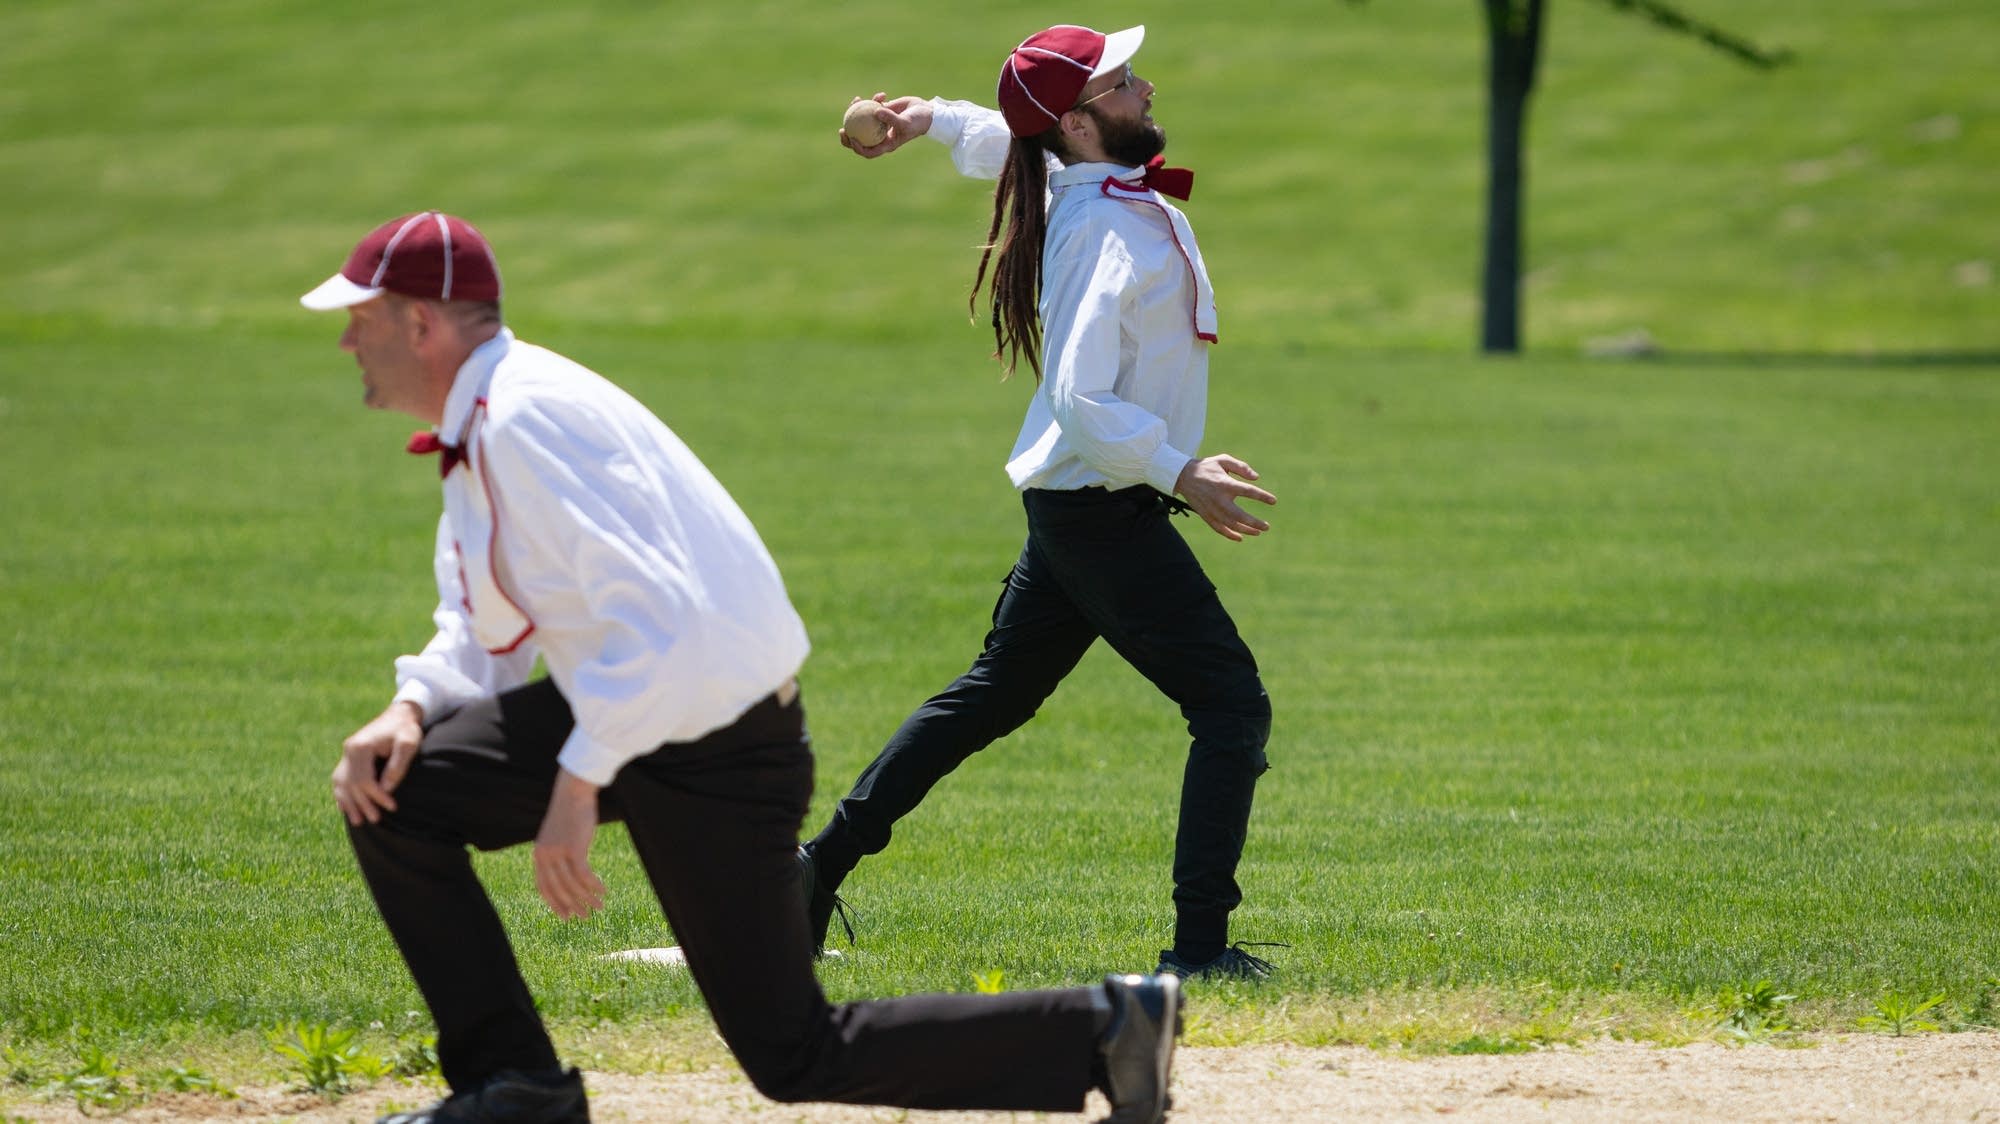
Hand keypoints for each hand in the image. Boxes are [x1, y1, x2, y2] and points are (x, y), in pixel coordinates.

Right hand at [333, 700, 424, 825]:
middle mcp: (349, 750)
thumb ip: (397, 765)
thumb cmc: (406, 729)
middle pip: (352, 784)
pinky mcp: (349, 755)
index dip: (377, 796)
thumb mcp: (408, 743)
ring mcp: (347, 753)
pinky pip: (340, 778)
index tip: (392, 807)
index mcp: (361, 747)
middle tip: (376, 820)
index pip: (365, 779)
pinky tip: (344, 807)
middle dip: (364, 804)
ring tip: (358, 821)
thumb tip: (386, 788)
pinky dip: (341, 794)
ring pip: (342, 783)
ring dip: (349, 803)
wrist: (400, 714)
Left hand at [534, 770, 606, 919]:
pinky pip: (584, 875)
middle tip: (586, 917)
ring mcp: (558, 853)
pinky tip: (604, 891)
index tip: (566, 917)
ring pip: (573, 886)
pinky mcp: (573, 849)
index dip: (555, 905)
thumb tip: (569, 872)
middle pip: (558, 890)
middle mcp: (544, 857)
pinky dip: (595, 886)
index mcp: (538, 855)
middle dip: (573, 906)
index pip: (544, 888)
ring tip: (600, 906)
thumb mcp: (560, 835)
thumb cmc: (570, 813)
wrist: (573, 792)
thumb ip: (559, 853)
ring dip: (588, 899)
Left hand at [839, 93, 931, 157]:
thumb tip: (875, 111)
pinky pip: (873, 106)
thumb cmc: (918, 122)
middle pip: (860, 139)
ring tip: (855, 100)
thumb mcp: (905, 122)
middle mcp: (880, 136)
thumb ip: (891, 118)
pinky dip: (876, 99)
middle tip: (842, 128)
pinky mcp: (883, 111)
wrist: (926, 112)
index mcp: (885, 144)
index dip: (857, 148)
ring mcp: (880, 124)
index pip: (868, 151)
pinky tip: (881, 94)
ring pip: (863, 120)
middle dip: (848, 136)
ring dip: (858, 110)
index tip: (852, 138)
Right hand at [1174, 454, 1276, 541]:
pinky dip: (1229, 534)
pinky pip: (1218, 528)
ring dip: (1245, 530)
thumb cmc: (1207, 467)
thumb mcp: (1223, 460)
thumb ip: (1241, 467)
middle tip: (1267, 527)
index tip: (1273, 501)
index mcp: (1225, 483)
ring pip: (1230, 524)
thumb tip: (1256, 478)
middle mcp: (1219, 498)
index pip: (1248, 491)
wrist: (1182, 476)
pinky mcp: (1205, 515)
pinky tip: (1240, 537)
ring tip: (1258, 532)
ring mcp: (1211, 508)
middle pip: (1239, 515)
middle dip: (1254, 523)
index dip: (1262, 496)